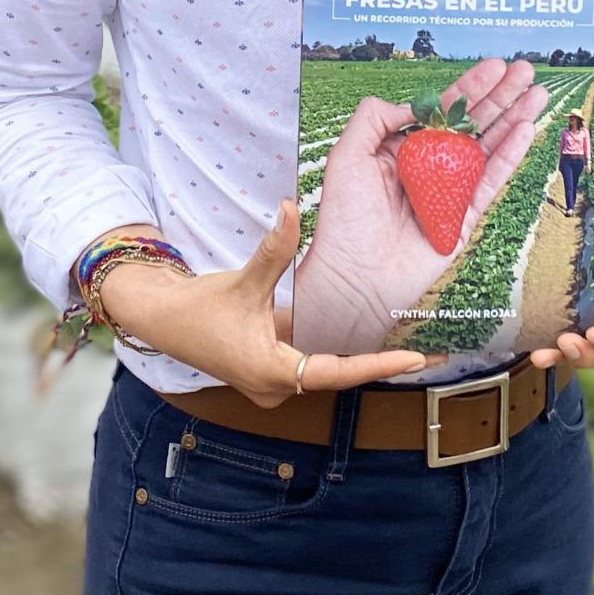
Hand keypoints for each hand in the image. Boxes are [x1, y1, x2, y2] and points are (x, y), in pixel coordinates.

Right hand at [95, 201, 442, 407]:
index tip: (414, 360)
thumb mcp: (242, 280)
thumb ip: (273, 249)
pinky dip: (335, 351)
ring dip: (358, 357)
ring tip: (411, 346)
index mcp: (273, 371)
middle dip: (378, 360)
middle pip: (337, 373)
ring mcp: (273, 385)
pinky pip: (311, 364)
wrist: (163, 322)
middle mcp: (277, 387)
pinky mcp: (271, 376)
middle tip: (430, 351)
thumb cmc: (200, 306)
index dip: (377, 365)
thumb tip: (291, 207)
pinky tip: (369, 338)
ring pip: (325, 370)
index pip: (336, 373)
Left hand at [289, 57, 550, 357]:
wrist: (357, 276)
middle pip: (473, 123)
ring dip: (514, 118)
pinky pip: (492, 180)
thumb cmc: (344, 219)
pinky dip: (511, 155)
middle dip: (500, 95)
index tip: (493, 66)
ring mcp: (450, 191)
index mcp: (401, 150)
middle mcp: (429, 167)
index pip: (442, 110)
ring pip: (489, 147)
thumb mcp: (348, 154)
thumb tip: (415, 103)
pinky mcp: (465, 216)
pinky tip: (527, 129)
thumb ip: (375, 117)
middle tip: (525, 69)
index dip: (469, 87)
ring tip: (537, 92)